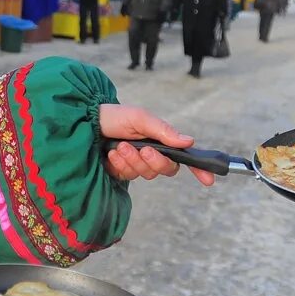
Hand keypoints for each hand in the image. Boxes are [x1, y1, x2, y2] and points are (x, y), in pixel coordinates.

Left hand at [98, 104, 215, 185]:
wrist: (85, 121)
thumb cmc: (114, 116)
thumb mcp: (140, 118)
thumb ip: (163, 130)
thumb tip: (189, 141)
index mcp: (160, 140)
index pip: (183, 157)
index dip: (198, 169)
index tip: (208, 179)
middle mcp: (151, 154)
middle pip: (166, 169)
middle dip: (154, 161)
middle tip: (142, 148)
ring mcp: (136, 164)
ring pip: (146, 174)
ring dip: (133, 160)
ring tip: (119, 146)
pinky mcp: (121, 172)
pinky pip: (128, 176)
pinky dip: (120, 165)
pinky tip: (111, 154)